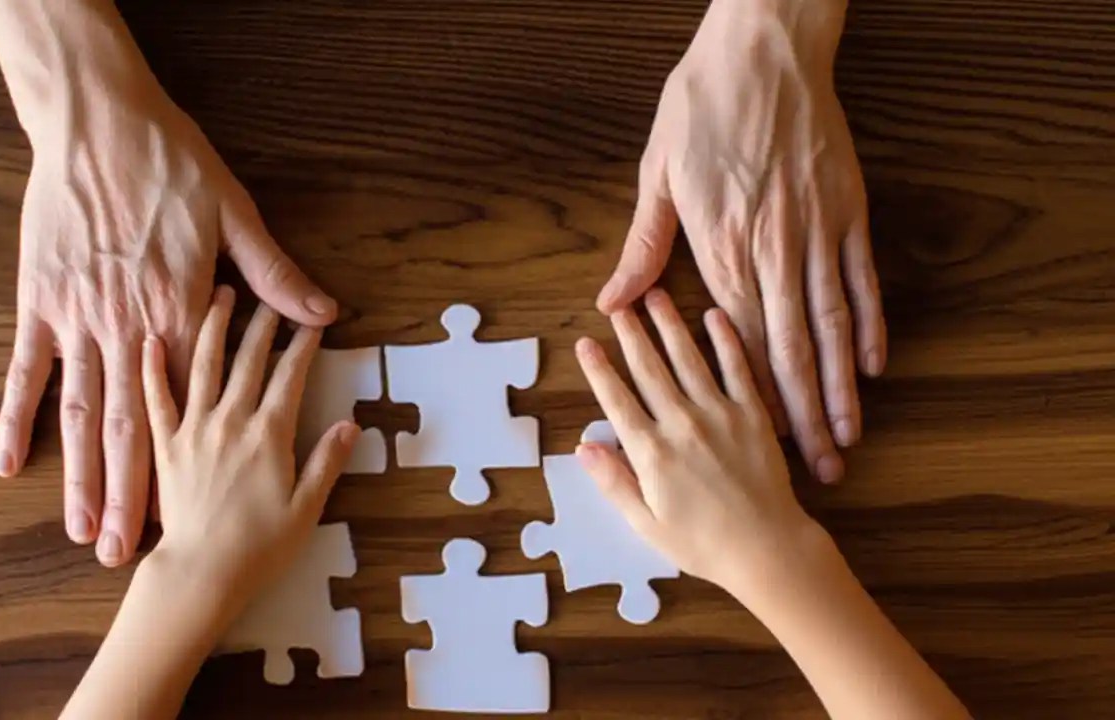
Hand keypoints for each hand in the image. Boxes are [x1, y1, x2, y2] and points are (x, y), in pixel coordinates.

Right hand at [0, 90, 336, 566]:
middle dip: (129, 498)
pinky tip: (8, 462)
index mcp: (182, 313)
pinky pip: (28, 370)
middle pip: (130, 431)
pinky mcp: (41, 302)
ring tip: (79, 530)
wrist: (98, 121)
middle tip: (123, 554)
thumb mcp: (235, 215)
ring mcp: (81, 319)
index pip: (191, 409)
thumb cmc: (170, 164)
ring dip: (81, 477)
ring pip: (82, 413)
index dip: (188, 462)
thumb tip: (325, 312)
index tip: (189, 512)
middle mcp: (132, 328)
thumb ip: (276, 272)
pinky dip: (17, 417)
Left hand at [142, 286, 359, 601]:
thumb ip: (327, 461)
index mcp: (270, 434)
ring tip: (220, 292)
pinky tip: (151, 338)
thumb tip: (352, 423)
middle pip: (249, 359)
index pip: (291, 374)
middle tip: (271, 290)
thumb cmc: (260, 547)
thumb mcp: (308, 507)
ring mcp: (194, 429)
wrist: (202, 573)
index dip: (304, 342)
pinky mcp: (165, 445)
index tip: (314, 317)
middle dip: (264, 321)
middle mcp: (231, 420)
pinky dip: (152, 367)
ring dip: (214, 325)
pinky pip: (156, 399)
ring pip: (204, 365)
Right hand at [575, 289, 821, 592]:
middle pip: (649, 369)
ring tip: (655, 294)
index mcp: (651, 453)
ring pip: (688, 359)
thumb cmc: (702, 544)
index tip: (584, 343)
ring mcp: (720, 416)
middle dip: (629, 334)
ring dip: (669, 325)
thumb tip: (583, 447)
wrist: (767, 549)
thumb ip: (614, 482)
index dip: (598, 369)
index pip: (616, 400)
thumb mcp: (645, 524)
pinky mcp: (753, 415)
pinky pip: (737, 369)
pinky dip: (725, 340)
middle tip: (617, 304)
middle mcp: (681, 425)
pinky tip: (713, 315)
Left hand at [597, 0, 884, 482]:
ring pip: (834, 325)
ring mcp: (818, 232)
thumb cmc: (703, 107)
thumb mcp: (658, 173)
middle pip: (792, 350)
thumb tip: (614, 300)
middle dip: (805, 416)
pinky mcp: (848, 209)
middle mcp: (775, 249)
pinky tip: (875, 365)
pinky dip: (872, 325)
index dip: (755, 401)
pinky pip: (863, 279)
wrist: (763, 47)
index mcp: (723, 246)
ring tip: (849, 435)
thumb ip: (642, 245)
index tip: (764, 448)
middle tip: (820, 468)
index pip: (741, 344)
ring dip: (842, 386)